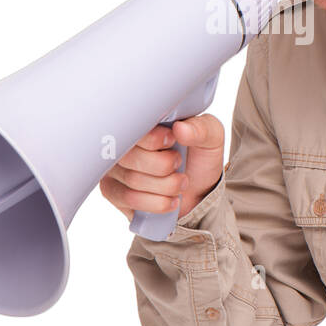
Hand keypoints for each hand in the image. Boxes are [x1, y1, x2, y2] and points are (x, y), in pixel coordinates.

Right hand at [98, 114, 224, 221]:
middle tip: (179, 165)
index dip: (153, 139)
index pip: (133, 126)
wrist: (199, 193)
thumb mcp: (211, 138)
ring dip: (165, 186)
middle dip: (163, 166)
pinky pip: (127, 198)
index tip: (173, 141)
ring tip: (181, 183)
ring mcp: (115, 168)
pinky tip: (171, 200)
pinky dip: (155, 202)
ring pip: (132, 179)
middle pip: (130, 155)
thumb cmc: (199, 159)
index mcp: (143, 123)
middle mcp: (123, 143)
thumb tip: (180, 128)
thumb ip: (201, 129)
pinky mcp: (113, 192)